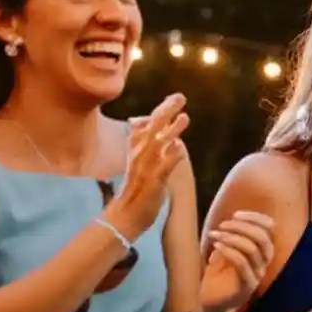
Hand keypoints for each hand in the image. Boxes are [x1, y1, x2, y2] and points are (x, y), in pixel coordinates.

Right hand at [107, 94, 189, 238]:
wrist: (126, 213)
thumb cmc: (137, 188)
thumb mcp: (139, 161)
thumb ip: (146, 143)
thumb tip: (147, 125)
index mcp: (136, 148)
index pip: (148, 123)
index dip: (162, 110)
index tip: (174, 98)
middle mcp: (139, 154)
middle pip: (152, 127)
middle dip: (166, 110)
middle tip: (180, 97)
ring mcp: (145, 167)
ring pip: (158, 144)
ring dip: (172, 130)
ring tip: (185, 117)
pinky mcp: (152, 182)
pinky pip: (163, 167)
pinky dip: (171, 157)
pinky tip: (179, 148)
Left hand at [201, 211, 274, 311]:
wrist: (212, 304)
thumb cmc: (218, 277)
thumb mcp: (224, 252)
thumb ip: (231, 238)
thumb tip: (231, 221)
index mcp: (262, 252)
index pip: (270, 230)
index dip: (256, 218)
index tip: (236, 214)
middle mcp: (263, 263)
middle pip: (263, 238)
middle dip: (243, 227)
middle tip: (223, 225)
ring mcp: (257, 275)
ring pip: (253, 250)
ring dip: (233, 238)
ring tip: (216, 235)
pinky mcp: (247, 286)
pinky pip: (242, 264)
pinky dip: (229, 252)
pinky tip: (216, 246)